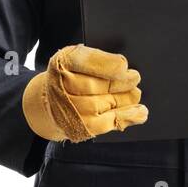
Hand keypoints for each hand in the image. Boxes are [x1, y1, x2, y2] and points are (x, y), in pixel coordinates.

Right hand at [22, 43, 148, 141]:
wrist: (47, 104)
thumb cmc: (68, 78)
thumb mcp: (77, 60)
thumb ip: (98, 61)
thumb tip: (124, 69)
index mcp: (62, 63)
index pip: (85, 61)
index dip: (107, 64)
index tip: (123, 65)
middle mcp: (63, 87)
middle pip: (96, 85)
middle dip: (120, 82)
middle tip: (134, 78)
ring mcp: (72, 109)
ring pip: (103, 103)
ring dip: (125, 99)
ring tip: (135, 93)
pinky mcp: (83, 127)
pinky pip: (109, 121)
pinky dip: (127, 116)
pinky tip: (140, 112)